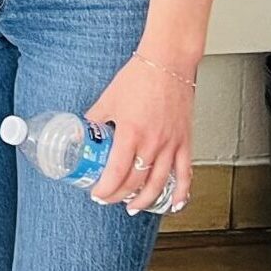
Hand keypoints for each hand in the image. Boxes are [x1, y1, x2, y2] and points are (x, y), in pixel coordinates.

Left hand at [85, 53, 196, 213]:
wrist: (168, 63)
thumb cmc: (139, 78)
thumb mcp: (108, 99)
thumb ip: (96, 118)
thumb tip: (84, 129)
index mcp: (131, 133)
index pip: (117, 173)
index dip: (106, 189)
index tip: (96, 194)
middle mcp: (153, 143)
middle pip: (136, 182)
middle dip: (120, 196)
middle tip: (109, 199)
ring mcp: (172, 144)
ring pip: (160, 182)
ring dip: (146, 199)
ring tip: (134, 207)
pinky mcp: (185, 141)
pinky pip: (186, 173)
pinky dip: (182, 192)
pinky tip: (175, 204)